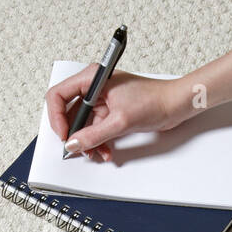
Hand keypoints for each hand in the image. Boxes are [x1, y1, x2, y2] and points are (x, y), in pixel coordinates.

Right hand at [45, 66, 189, 162]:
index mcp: (93, 78)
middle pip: (68, 112)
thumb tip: (73, 143)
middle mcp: (94, 87)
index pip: (58, 95)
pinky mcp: (110, 111)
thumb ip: (93, 135)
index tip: (64, 135)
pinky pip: (95, 129)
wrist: (175, 104)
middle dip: (73, 133)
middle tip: (76, 148)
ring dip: (87, 142)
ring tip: (96, 153)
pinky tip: (106, 151)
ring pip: (82, 124)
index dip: (56, 117)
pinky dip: (98, 142)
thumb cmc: (155, 100)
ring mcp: (101, 100)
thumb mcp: (120, 121)